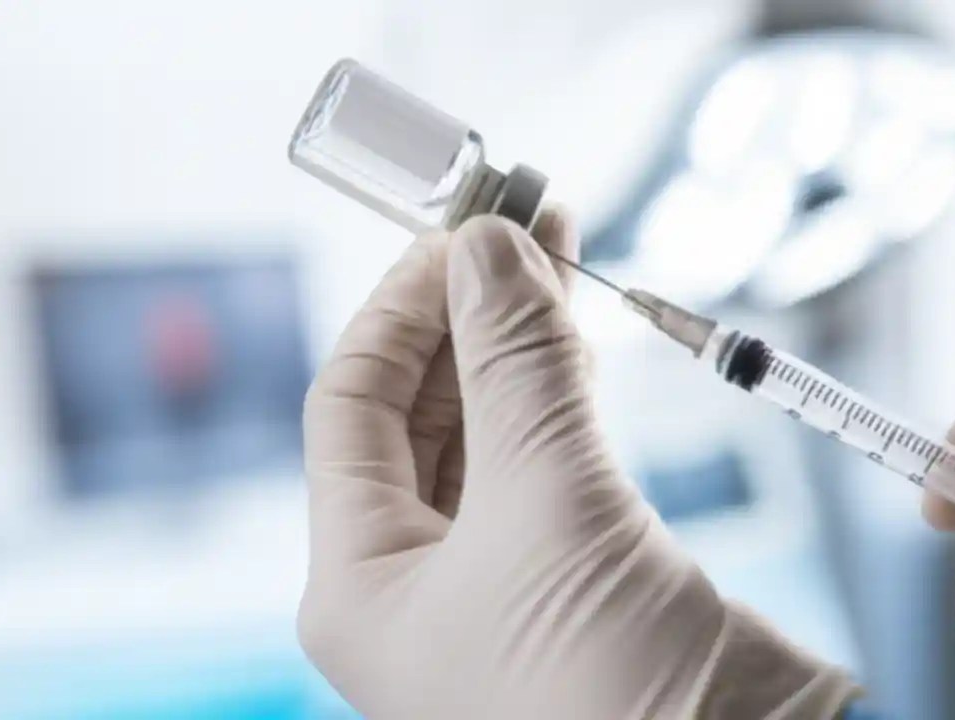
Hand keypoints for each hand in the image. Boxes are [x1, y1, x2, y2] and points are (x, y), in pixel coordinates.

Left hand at [297, 210, 855, 718]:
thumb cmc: (603, 683)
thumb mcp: (545, 500)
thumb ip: (515, 362)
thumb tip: (486, 246)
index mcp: (360, 581)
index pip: (351, 406)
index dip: (403, 309)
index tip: (455, 235)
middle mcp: (414, 580)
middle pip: (421, 411)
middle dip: (468, 313)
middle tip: (512, 224)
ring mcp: (494, 576)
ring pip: (491, 429)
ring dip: (520, 341)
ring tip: (552, 248)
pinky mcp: (571, 571)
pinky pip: (547, 460)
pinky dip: (562, 392)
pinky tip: (576, 331)